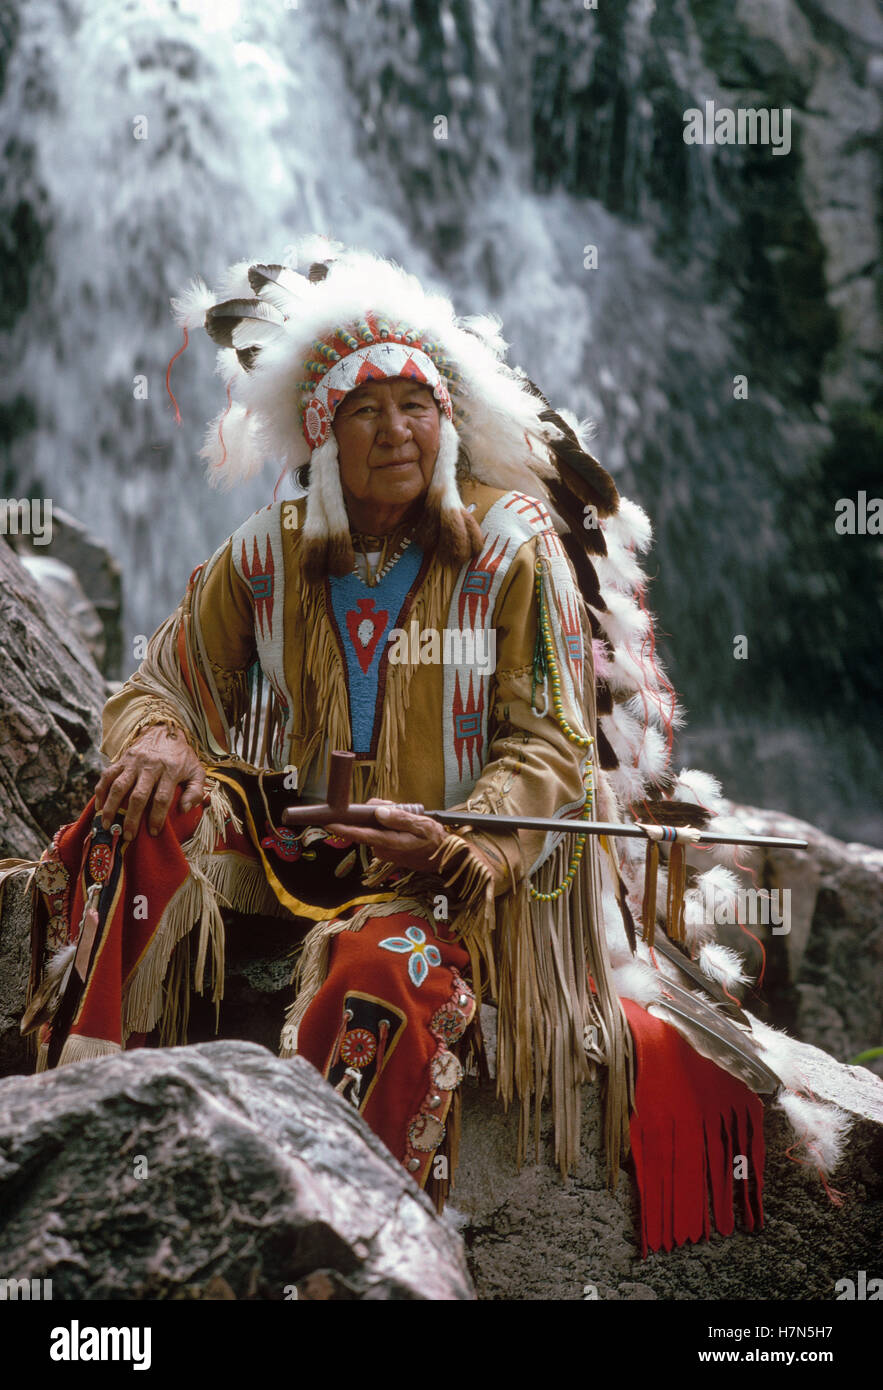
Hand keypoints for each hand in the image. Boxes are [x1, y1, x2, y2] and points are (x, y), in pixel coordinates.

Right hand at [94, 725, 205, 841]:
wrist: (165, 731)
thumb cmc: (182, 758)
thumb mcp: (197, 771)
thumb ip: (195, 791)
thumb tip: (185, 809)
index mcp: (170, 770)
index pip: (162, 797)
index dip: (157, 817)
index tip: (153, 832)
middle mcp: (150, 766)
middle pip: (138, 795)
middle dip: (132, 818)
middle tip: (128, 836)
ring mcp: (134, 762)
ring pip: (119, 786)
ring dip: (111, 808)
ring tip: (108, 825)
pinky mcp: (122, 759)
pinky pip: (107, 775)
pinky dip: (100, 791)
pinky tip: (99, 806)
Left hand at [324, 798, 445, 873]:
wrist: (445, 859)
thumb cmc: (435, 842)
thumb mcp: (422, 825)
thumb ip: (399, 818)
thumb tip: (378, 812)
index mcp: (390, 843)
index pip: (361, 835)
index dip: (343, 828)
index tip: (328, 822)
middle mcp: (383, 850)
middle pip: (367, 825)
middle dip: (374, 812)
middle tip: (395, 806)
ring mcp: (383, 852)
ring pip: (374, 828)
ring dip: (383, 818)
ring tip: (404, 815)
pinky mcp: (386, 851)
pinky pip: (380, 833)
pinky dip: (387, 825)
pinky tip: (402, 823)